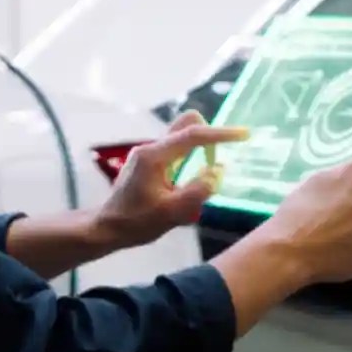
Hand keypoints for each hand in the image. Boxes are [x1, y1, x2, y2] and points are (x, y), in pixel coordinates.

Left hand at [94, 110, 248, 249]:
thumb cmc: (137, 223)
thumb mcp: (172, 212)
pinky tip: (184, 190)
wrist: (107, 228)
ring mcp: (148, 153)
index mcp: (155, 156)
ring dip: (198, 153)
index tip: (244, 134)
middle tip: (217, 161)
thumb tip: (217, 169)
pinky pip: (176, 152)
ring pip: (182, 138)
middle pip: (186, 124)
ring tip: (198, 185)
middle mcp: (151, 148)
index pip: (193, 135)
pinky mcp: (149, 162)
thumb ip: (198, 190)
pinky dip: (188, 163)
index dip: (221, 134)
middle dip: (208, 136)